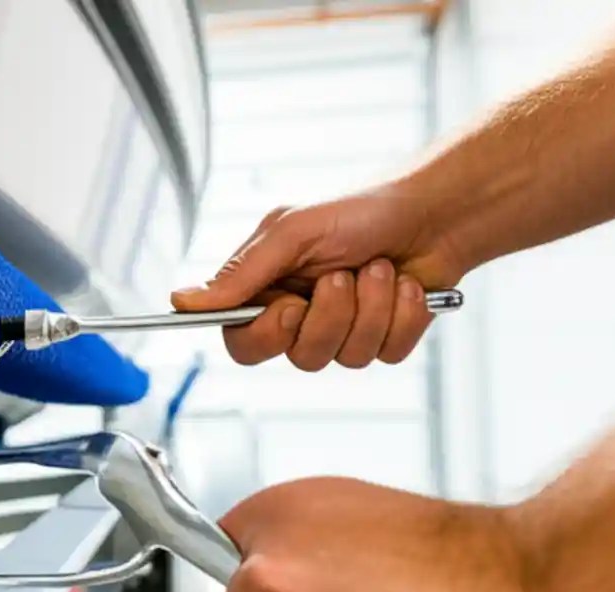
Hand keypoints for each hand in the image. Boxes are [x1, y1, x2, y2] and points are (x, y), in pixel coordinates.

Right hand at [172, 184, 470, 370]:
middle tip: (343, 275)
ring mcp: (345, 332)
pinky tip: (408, 286)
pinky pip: (387, 353)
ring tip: (382, 268)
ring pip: (347, 358)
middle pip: (299, 356)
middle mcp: (303, 315)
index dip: (266, 335)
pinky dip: (402, 315)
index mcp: (269, 289)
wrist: (434, 212)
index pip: (242, 341)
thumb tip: (180, 301)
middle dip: (331, 317)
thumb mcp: (292, 232)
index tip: (290, 307)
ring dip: (372, 307)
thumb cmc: (362, 211)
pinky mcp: (385, 340)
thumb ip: (240, 273)